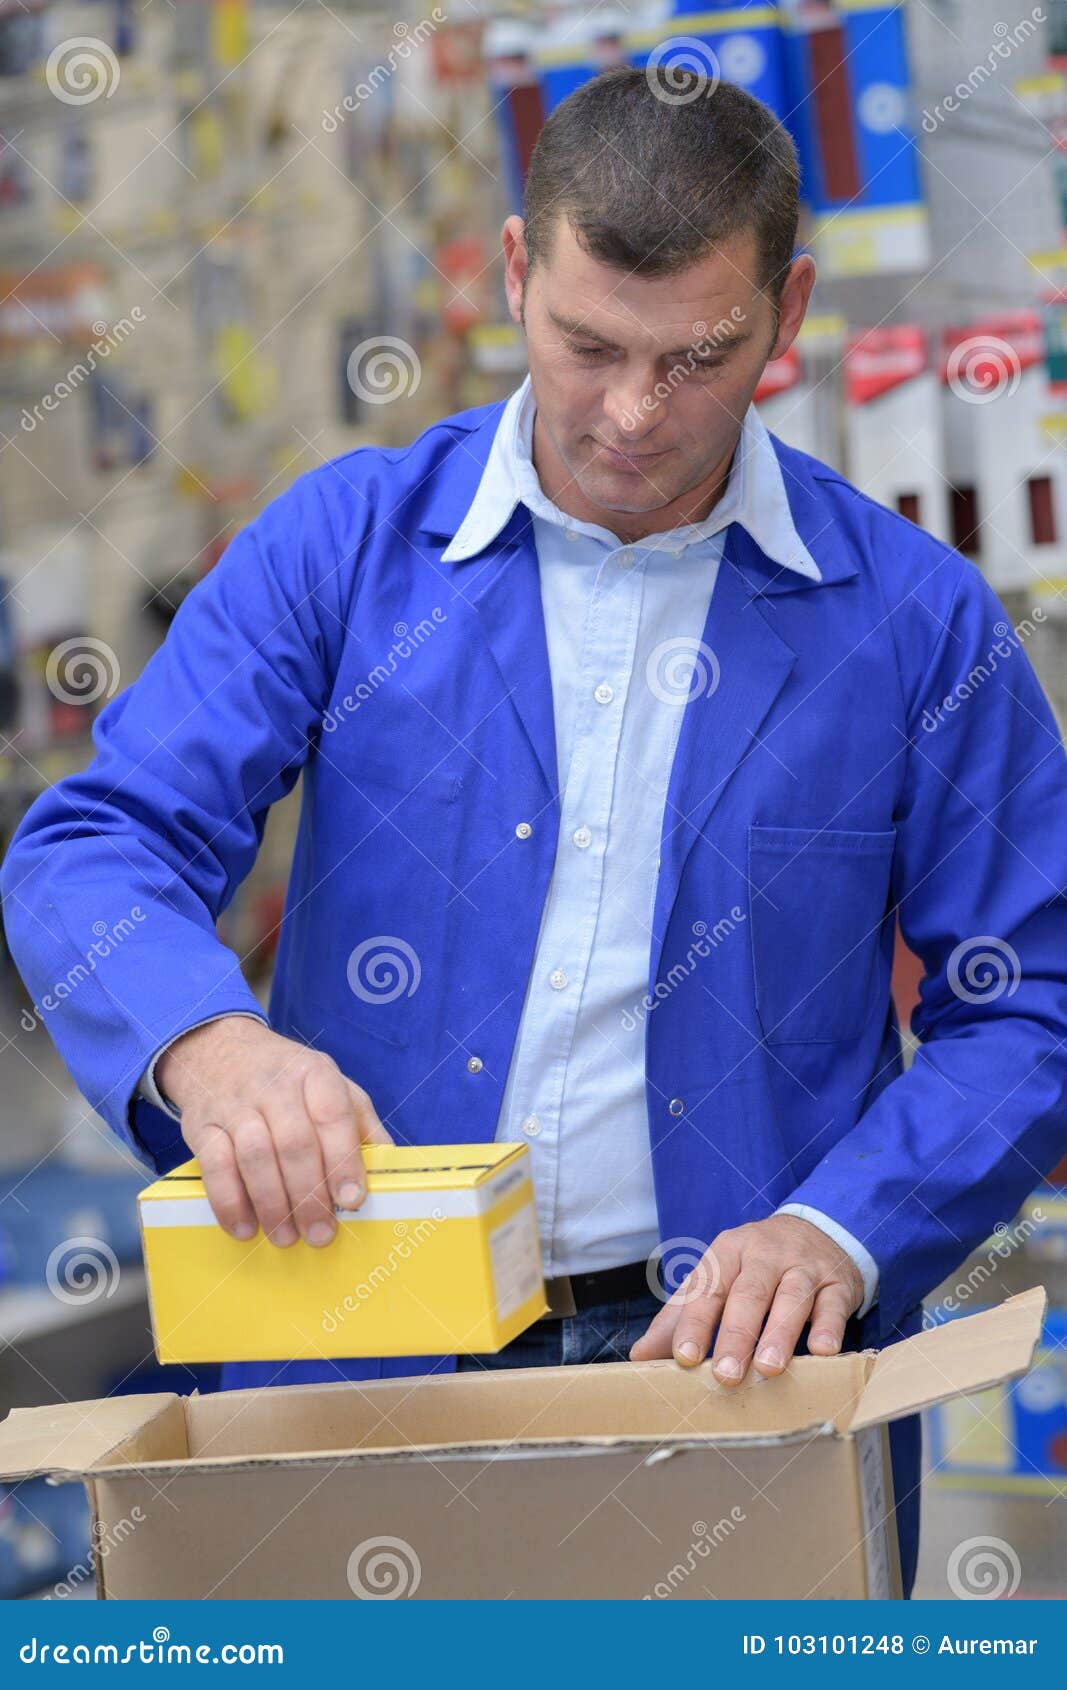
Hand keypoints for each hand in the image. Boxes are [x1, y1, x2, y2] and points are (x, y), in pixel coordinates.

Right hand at [156, 1017, 391, 1247]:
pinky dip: (229, 1202)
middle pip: (294, 1144)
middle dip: (309, 1196)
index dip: (343, 1160)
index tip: (352, 1199)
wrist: (219, 1050)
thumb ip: (360, 1123)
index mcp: (314, 1073)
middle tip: (321, 1234)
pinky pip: (214, 1167)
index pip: (333, 1116)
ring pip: (255, 1158)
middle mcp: (274, 1085)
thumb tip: (387, 1167)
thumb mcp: (330, 1084)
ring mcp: (235, 1105)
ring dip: (272, 1205)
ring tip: (287, 1237)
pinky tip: (244, 1228)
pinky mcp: (201, 1126)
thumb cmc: (287, 1079)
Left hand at [629, 1214, 863, 1382]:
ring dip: (779, 1333)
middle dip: (736, 1335)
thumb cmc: (755, 1265)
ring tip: (768, 1369)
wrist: (818, 1229)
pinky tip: (821, 1351)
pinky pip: (833, 1305)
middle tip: (726, 1375)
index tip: (684, 1357)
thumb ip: (680, 1316)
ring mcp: (804, 1267)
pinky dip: (828, 1327)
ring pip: (791, 1298)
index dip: (694, 1323)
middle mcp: (765, 1255)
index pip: (708, 1289)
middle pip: (749, 1294)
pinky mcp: (837, 1283)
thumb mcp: (716, 1277)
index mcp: (727, 1253)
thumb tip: (640, 1356)